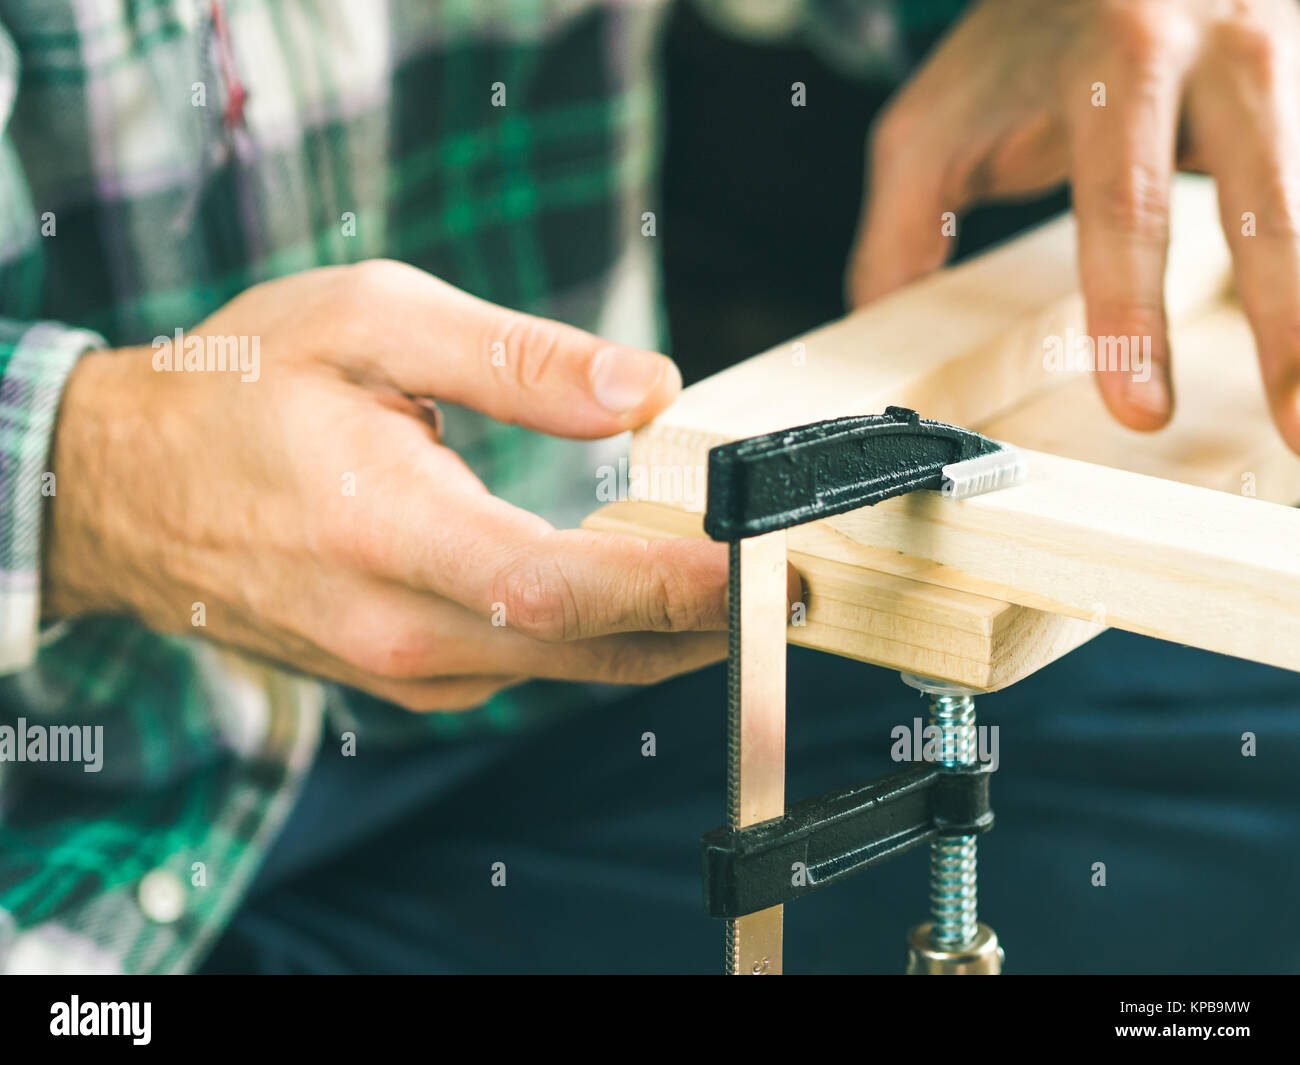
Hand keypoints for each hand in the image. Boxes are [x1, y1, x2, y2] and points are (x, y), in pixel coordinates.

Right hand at [44, 260, 749, 709]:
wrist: (130, 489)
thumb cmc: (241, 387)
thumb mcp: (371, 322)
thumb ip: (513, 360)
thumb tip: (646, 390)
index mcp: (386, 530)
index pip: (558, 586)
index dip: (672, 589)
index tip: (761, 569)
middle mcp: (397, 626)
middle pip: (584, 646)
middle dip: (698, 621)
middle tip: (787, 579)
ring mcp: (400, 667)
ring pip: (563, 668)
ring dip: (659, 637)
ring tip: (737, 588)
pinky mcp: (405, 676)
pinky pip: (524, 667)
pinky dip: (594, 638)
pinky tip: (635, 598)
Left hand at [847, 0, 1299, 453]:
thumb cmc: (1023, 39)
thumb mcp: (938, 117)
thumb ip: (901, 223)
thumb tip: (874, 332)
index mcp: (1117, 64)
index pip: (1125, 210)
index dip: (1132, 321)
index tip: (1142, 415)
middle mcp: (1222, 51)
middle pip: (1269, 210)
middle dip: (1289, 332)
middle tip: (1295, 434)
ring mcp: (1290, 55)